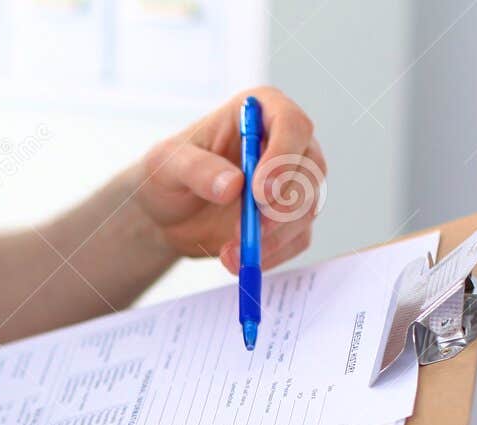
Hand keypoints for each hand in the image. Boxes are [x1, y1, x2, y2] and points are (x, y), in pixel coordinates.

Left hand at [133, 86, 325, 274]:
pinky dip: (272, 255)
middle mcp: (285, 142)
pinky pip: (298, 238)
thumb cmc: (167, 175)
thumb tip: (234, 185)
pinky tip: (238, 260)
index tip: (259, 194)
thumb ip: (197, 169)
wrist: (167, 213)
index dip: (282, 159)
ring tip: (230, 253)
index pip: (292, 125)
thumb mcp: (166, 166)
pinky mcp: (289, 218)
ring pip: (308, 208)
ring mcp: (292, 181)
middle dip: (282, 207)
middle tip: (247, 232)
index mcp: (260, 112)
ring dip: (273, 238)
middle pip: (310, 170)